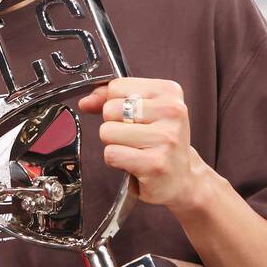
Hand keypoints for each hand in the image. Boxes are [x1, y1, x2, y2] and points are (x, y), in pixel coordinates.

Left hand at [77, 77, 207, 211]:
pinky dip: (116, 161)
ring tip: (136, 151)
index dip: (114, 104)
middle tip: (136, 138)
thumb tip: (85, 102)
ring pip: (107, 132)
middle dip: (114, 126)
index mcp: (169, 92)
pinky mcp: (155, 163)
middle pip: (110, 109)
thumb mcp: (140, 112)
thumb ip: (111, 99)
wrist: (181, 180)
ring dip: (115, 145)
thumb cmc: (159, 143)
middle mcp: (172, 111)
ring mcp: (166, 138)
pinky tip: (136, 164)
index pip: (116, 87)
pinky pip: (111, 154)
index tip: (131, 118)